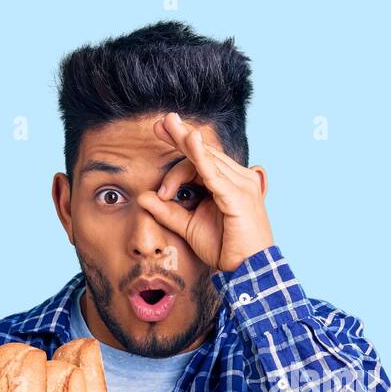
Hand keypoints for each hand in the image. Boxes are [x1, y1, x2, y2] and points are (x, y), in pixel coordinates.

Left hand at [136, 111, 274, 272]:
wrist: (248, 270)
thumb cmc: (226, 249)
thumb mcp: (189, 226)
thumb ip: (167, 211)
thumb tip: (142, 197)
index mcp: (229, 183)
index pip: (201, 160)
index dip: (180, 148)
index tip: (158, 133)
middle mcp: (238, 179)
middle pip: (204, 153)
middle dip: (181, 136)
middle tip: (161, 121)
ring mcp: (241, 185)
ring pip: (206, 159)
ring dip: (185, 143)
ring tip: (168, 125)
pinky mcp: (238, 196)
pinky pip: (215, 173)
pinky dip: (201, 157)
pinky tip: (190, 140)